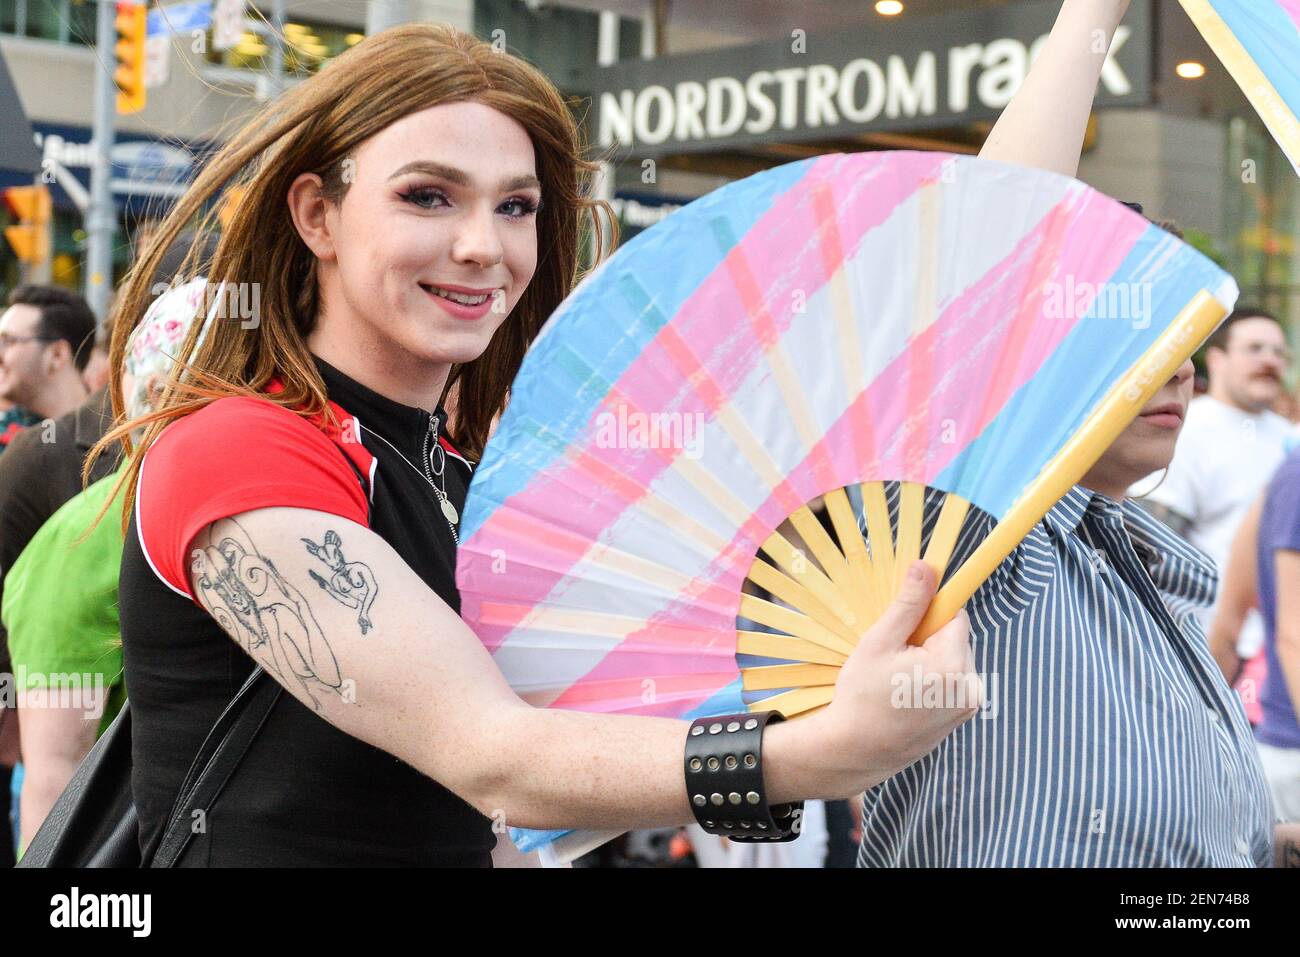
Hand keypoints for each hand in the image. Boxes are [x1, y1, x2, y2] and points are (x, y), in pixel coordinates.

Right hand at [790, 561, 981, 797]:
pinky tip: (906, 694)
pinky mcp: (962, 718)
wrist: (856, 752)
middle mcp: (970, 687)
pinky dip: (933, 679)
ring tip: (898, 680)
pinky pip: (952, 681)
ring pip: (953, 658)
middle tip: (894, 658)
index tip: (905, 627)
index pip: (954, 615)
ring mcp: (968, 706)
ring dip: (930, 659)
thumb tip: (926, 567)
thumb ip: (908, 604)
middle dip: (928, 638)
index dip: (927, 614)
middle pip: (956, 637)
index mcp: (953, 665)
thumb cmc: (861, 697)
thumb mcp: (879, 643)